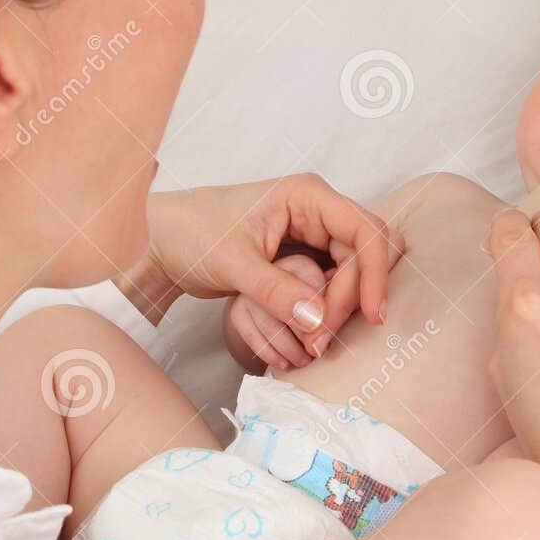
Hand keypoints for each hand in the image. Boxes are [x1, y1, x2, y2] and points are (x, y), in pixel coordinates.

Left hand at [119, 174, 404, 353]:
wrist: (164, 240)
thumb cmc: (191, 233)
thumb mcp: (232, 263)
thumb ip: (276, 291)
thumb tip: (317, 320)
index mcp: (306, 196)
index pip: (365, 231)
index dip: (375, 274)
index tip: (371, 315)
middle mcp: (317, 211)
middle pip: (365, 255)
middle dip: (353, 298)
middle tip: (322, 340)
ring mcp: (313, 234)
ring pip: (353, 274)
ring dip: (340, 309)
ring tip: (312, 343)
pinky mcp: (305, 257)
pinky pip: (333, 284)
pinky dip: (327, 310)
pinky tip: (309, 334)